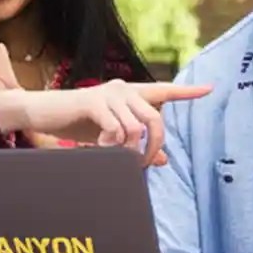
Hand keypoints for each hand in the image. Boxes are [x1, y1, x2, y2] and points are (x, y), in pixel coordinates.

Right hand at [3, 80, 211, 166]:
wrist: (43, 113)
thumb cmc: (78, 124)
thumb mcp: (111, 135)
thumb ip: (136, 143)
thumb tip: (164, 158)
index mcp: (129, 95)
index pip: (163, 91)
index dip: (187, 91)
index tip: (210, 89)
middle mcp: (123, 90)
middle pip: (156, 118)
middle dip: (152, 145)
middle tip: (140, 164)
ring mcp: (109, 94)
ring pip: (136, 127)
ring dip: (128, 149)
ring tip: (112, 154)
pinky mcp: (94, 101)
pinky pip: (116, 128)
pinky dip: (111, 145)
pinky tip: (99, 148)